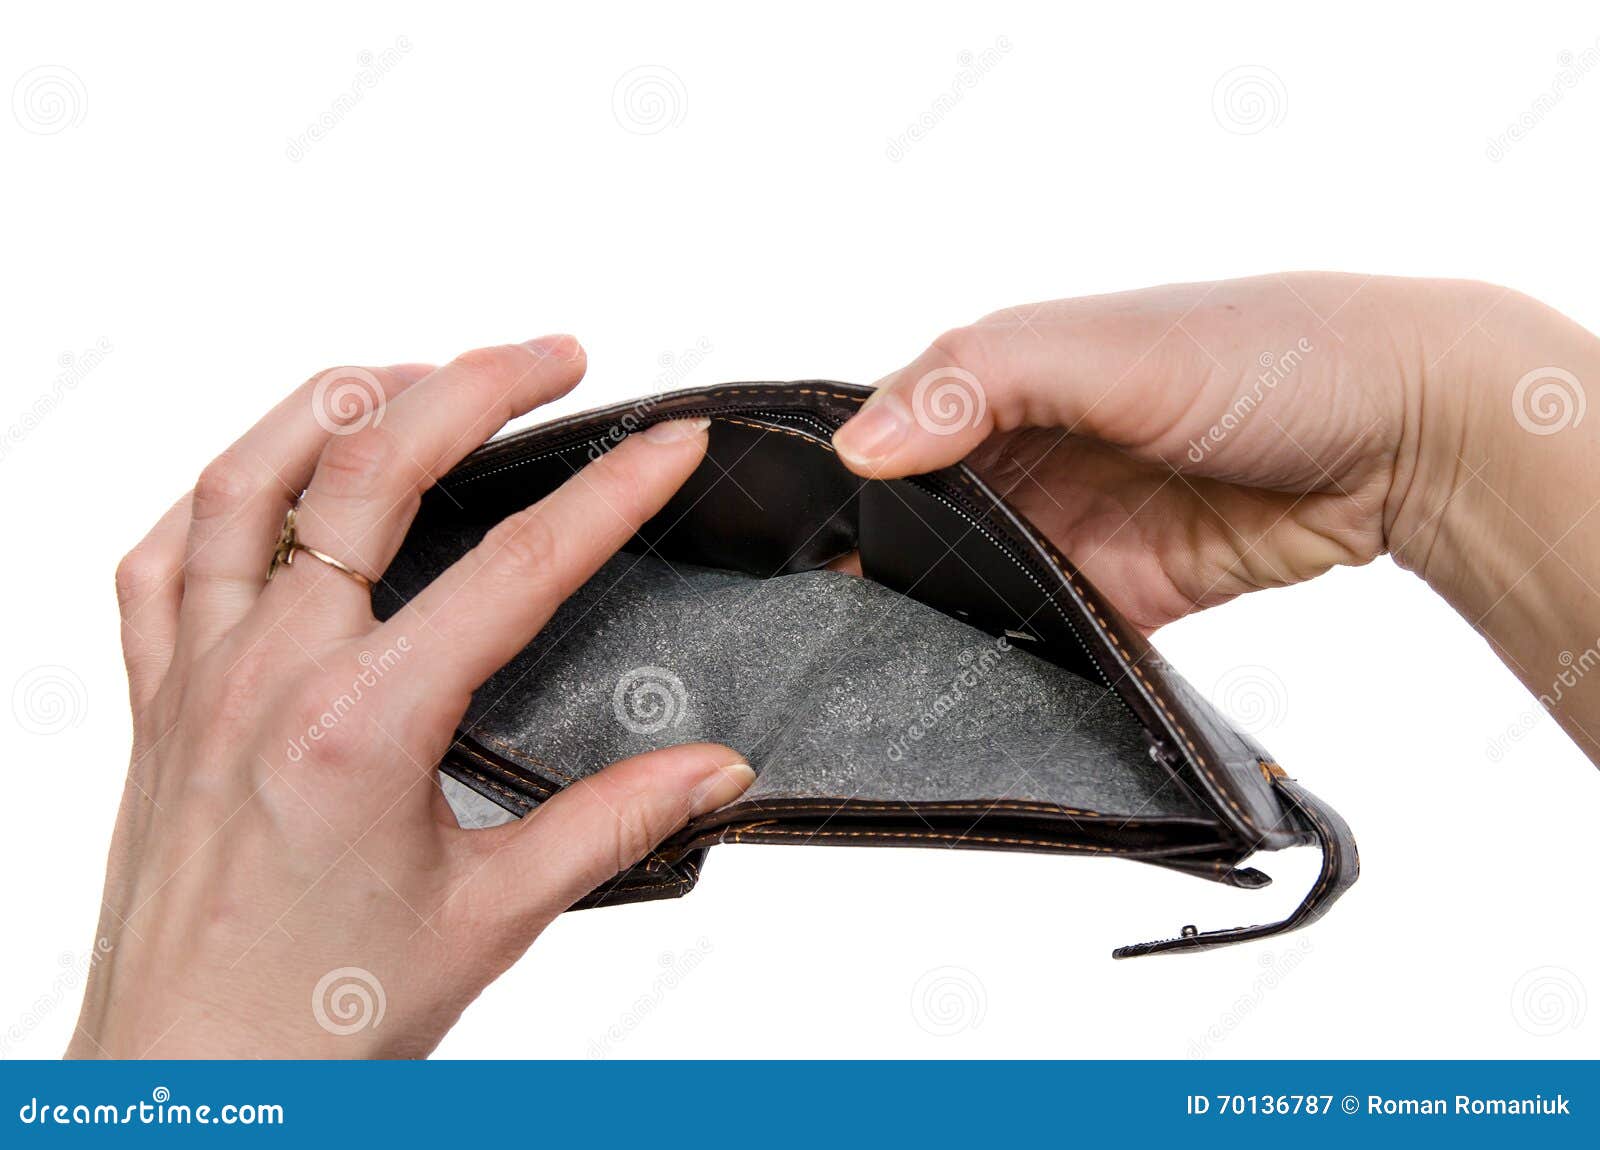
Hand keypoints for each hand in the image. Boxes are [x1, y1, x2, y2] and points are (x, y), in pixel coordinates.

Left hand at [70, 337, 752, 1058]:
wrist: (192, 1087)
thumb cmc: (316, 1019)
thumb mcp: (493, 915)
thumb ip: (613, 825)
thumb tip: (715, 769)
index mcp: (362, 726)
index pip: (515, 566)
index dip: (612, 492)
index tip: (671, 444)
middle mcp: (267, 676)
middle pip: (371, 469)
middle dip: (476, 385)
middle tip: (557, 356)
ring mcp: (198, 676)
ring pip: (247, 479)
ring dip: (339, 401)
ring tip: (422, 370)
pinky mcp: (156, 700)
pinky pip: (164, 557)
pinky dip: (222, 491)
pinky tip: (275, 476)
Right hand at [832, 273, 1599, 760]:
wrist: (1405, 432)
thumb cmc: (1264, 353)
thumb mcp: (1106, 348)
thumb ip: (977, 385)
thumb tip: (857, 447)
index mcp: (1008, 376)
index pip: (892, 430)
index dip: (841, 484)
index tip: (788, 550)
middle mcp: (1031, 452)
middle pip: (921, 520)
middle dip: (874, 568)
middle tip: (815, 631)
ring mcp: (1075, 528)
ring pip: (975, 586)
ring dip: (937, 623)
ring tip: (873, 674)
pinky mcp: (1124, 594)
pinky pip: (1047, 636)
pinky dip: (1013, 660)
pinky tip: (970, 692)